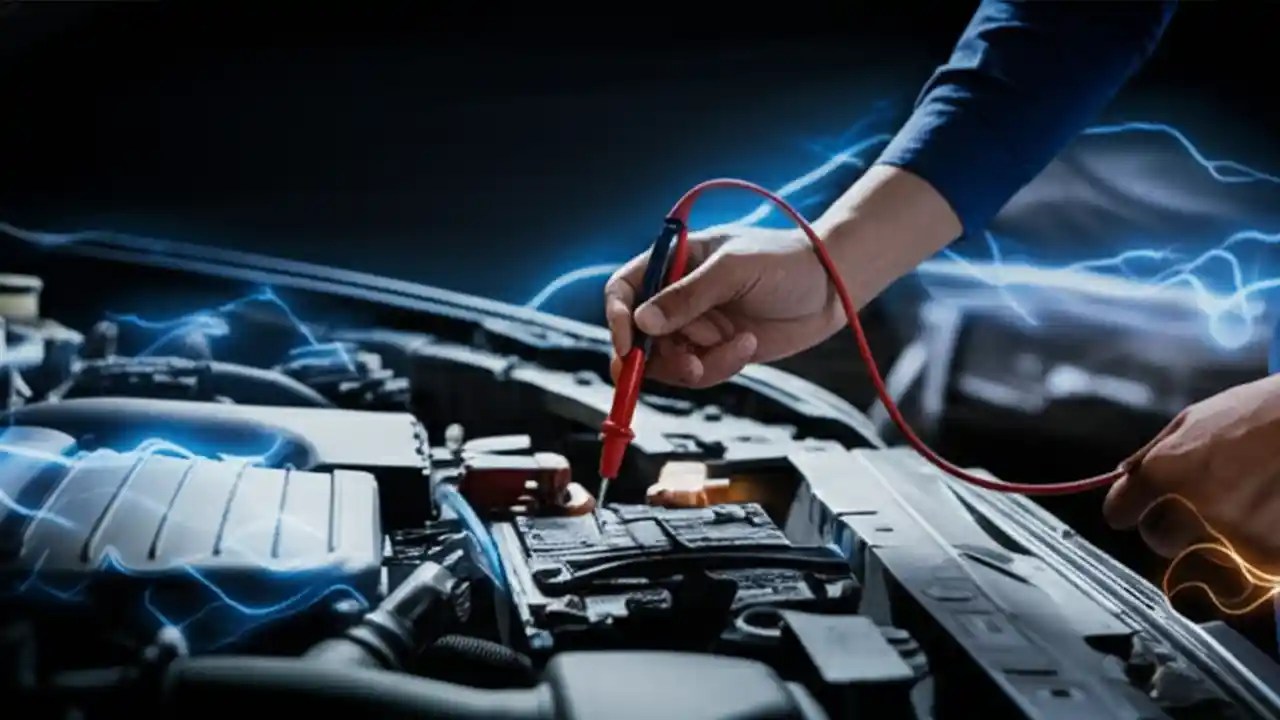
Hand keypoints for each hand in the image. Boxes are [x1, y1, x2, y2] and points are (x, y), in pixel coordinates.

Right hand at [603, 224, 843, 387]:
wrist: (832, 288)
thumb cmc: (785, 262)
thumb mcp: (734, 270)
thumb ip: (688, 296)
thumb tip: (641, 324)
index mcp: (674, 262)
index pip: (625, 289)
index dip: (617, 317)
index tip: (628, 345)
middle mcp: (678, 296)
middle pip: (639, 336)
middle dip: (659, 356)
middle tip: (688, 365)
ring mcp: (697, 326)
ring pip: (668, 362)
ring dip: (695, 364)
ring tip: (732, 347)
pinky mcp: (716, 352)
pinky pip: (699, 372)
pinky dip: (720, 366)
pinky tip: (747, 345)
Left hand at [1103, 374, 1279, 572]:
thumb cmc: (1260, 412)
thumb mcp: (1195, 419)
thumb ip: (1154, 454)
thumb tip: (1125, 478)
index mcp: (1165, 474)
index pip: (1118, 513)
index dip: (1131, 507)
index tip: (1142, 505)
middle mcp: (1193, 510)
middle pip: (1160, 540)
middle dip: (1175, 525)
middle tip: (1208, 500)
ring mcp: (1233, 540)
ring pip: (1203, 556)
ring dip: (1216, 539)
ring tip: (1247, 502)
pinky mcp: (1269, 560)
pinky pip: (1245, 567)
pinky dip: (1255, 549)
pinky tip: (1270, 516)